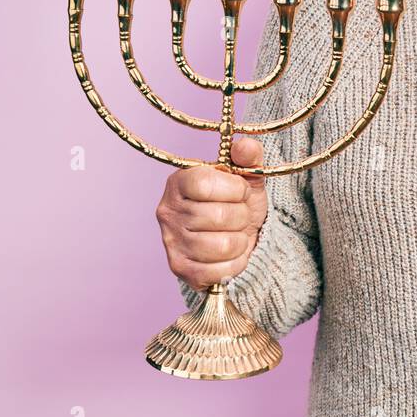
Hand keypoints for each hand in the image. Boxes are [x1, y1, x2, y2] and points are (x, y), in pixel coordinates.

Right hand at [156, 136, 267, 291]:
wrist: (239, 236)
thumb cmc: (238, 203)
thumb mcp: (247, 176)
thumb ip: (248, 157)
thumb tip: (246, 145)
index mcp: (179, 181)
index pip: (205, 183)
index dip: (234, 188)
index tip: (240, 190)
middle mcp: (167, 211)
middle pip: (219, 216)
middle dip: (241, 216)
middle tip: (238, 215)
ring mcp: (171, 242)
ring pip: (222, 245)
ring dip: (240, 241)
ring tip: (234, 234)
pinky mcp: (180, 269)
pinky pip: (218, 272)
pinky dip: (234, 264)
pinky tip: (229, 255)